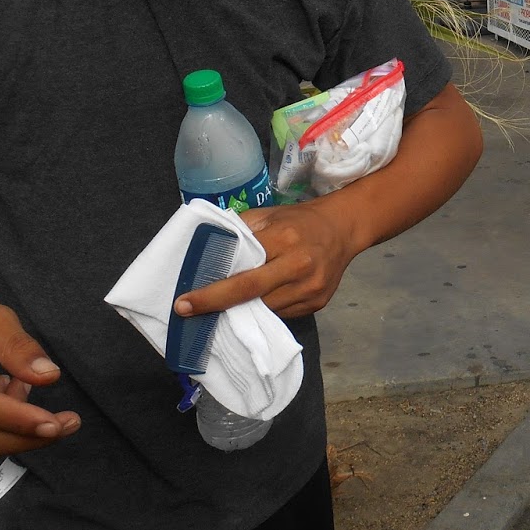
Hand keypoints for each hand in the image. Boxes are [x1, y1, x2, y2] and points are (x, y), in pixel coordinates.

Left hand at [176, 198, 357, 319]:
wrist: (343, 229)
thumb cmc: (300, 221)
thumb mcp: (269, 215)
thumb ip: (240, 230)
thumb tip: (207, 249)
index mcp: (284, 239)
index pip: (242, 272)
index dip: (212, 291)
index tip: (185, 302)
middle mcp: (299, 266)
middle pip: (251, 295)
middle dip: (216, 306)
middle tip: (188, 312)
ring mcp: (310, 289)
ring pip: (266, 309)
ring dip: (239, 312)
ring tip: (216, 311)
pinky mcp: (317, 303)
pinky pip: (281, 314)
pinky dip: (262, 312)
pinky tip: (249, 308)